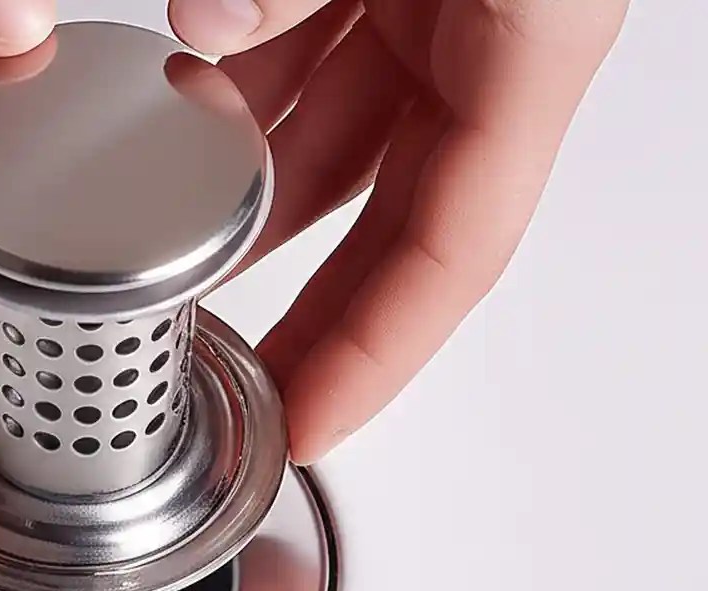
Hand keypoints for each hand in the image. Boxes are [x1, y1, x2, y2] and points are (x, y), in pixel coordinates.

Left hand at [168, 0, 627, 462]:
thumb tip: (208, 27)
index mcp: (533, 48)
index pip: (454, 251)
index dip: (379, 354)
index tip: (310, 424)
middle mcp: (485, 45)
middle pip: (391, 221)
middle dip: (316, 311)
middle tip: (247, 384)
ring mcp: (434, 9)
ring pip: (334, 135)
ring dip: (256, 198)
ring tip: (182, 264)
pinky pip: (308, 50)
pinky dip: (244, 86)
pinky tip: (186, 114)